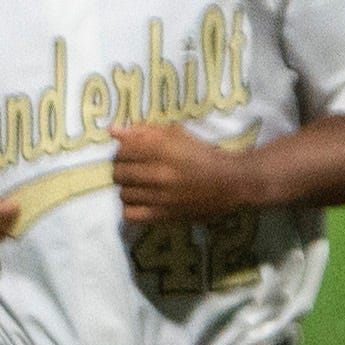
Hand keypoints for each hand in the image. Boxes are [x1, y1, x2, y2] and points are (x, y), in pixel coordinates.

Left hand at [110, 119, 263, 223]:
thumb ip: (144, 131)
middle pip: (118, 173)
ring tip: (140, 186)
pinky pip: (130, 214)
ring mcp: (159, 195)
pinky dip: (131, 208)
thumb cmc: (202, 154)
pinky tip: (142, 201)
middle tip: (135, 170)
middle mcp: (158, 172)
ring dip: (129, 189)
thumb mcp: (176, 134)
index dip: (123, 152)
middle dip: (123, 170)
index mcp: (161, 149)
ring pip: (123, 194)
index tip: (132, 154)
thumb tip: (112, 130)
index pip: (121, 151)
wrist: (232, 180)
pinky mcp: (163, 214)